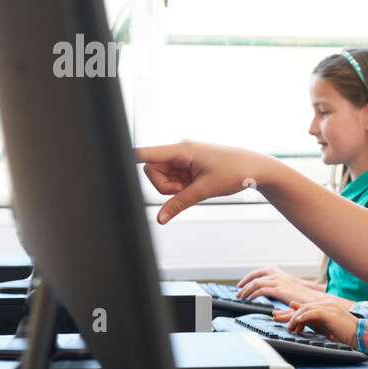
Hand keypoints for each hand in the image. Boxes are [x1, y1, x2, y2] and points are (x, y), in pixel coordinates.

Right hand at [137, 141, 272, 223]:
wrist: (256, 168)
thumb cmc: (235, 172)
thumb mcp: (205, 190)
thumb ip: (179, 203)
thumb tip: (160, 218)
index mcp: (182, 150)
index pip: (147, 153)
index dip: (129, 157)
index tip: (110, 157)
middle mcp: (180, 150)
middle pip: (152, 171)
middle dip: (164, 186)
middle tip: (185, 191)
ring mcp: (183, 157)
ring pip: (162, 177)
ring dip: (173, 188)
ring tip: (195, 188)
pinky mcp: (188, 165)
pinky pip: (174, 179)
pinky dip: (181, 187)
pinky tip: (196, 186)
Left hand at [239, 267, 324, 305]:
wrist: (311, 298)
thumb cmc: (300, 296)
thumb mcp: (285, 289)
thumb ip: (275, 288)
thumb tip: (266, 293)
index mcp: (277, 273)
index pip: (257, 272)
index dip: (247, 278)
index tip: (240, 285)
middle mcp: (276, 274)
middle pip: (254, 276)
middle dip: (244, 285)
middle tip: (238, 292)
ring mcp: (277, 281)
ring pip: (255, 283)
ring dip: (246, 290)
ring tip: (241, 297)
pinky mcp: (278, 289)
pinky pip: (261, 290)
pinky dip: (253, 295)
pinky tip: (249, 300)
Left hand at [272, 300, 357, 345]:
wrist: (360, 334)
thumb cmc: (346, 332)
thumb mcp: (327, 327)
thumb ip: (314, 322)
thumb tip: (301, 320)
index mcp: (326, 306)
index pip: (304, 307)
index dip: (291, 312)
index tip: (279, 316)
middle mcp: (326, 304)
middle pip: (302, 306)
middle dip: (288, 313)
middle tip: (275, 317)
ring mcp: (328, 307)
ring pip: (305, 309)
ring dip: (294, 318)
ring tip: (288, 326)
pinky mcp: (329, 313)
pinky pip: (312, 312)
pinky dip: (302, 317)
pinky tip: (296, 322)